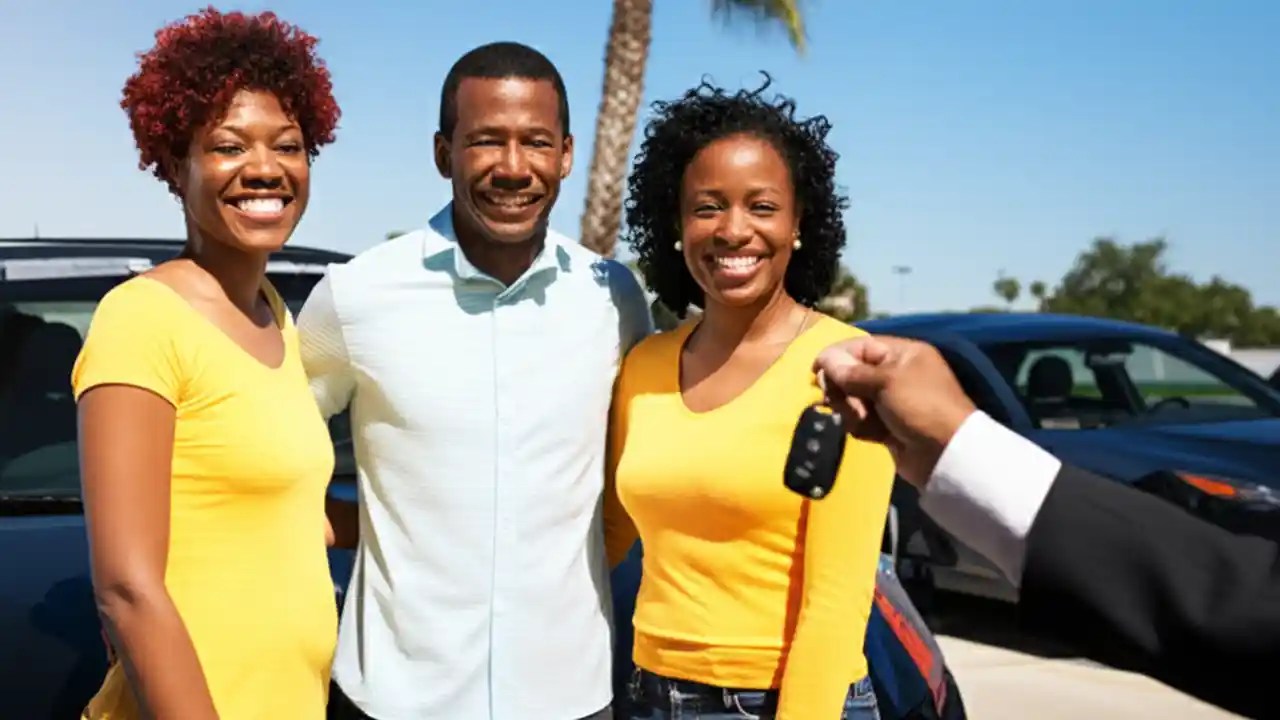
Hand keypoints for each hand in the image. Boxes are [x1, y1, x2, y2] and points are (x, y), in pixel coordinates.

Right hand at [813, 335, 976, 487]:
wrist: (946, 454)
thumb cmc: (920, 407)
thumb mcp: (886, 382)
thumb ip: (851, 371)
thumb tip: (822, 358)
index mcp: (903, 354)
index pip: (860, 347)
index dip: (837, 357)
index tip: (816, 371)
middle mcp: (896, 374)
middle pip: (852, 374)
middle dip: (844, 389)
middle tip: (845, 401)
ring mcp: (891, 402)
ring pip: (853, 399)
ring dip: (852, 411)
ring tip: (864, 420)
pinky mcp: (887, 426)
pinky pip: (861, 420)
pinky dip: (862, 427)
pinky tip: (872, 435)